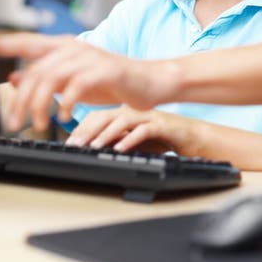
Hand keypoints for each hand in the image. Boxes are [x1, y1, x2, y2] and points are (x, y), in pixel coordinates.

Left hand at [0, 32, 170, 131]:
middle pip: (36, 69)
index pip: (28, 42)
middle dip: (22, 98)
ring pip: (52, 77)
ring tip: (39, 124)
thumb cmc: (111, 81)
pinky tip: (63, 116)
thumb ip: (45, 77)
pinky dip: (66, 103)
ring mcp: (90, 57)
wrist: (148, 82)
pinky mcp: (105, 70)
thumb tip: (13, 78)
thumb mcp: (72, 80)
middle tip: (15, 121)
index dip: (5, 43)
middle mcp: (75, 48)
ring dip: (40, 104)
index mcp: (65, 48)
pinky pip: (77, 86)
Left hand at [66, 106, 198, 155]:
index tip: (70, 143)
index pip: (97, 115)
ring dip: (107, 133)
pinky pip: (144, 130)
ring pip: (122, 120)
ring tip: (95, 145)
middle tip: (75, 144)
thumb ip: (114, 142)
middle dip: (88, 130)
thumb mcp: (131, 140)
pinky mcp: (162, 125)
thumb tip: (90, 150)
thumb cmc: (160, 138)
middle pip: (106, 115)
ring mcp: (147, 116)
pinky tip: (121, 148)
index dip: (81, 128)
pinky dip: (131, 139)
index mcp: (124, 112)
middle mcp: (134, 111)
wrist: (191, 135)